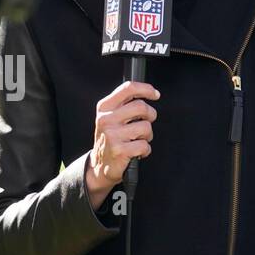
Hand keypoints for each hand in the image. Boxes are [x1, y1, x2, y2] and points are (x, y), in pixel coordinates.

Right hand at [86, 80, 159, 208]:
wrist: (99, 166)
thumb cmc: (110, 139)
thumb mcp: (111, 117)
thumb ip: (124, 104)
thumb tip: (148, 92)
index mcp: (104, 107)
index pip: (128, 88)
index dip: (146, 89)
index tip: (155, 94)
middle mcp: (106, 119)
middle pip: (141, 106)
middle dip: (150, 115)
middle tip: (147, 121)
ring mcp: (112, 135)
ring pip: (145, 127)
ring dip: (147, 135)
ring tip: (138, 140)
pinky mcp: (119, 150)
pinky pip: (144, 145)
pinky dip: (145, 150)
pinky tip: (137, 152)